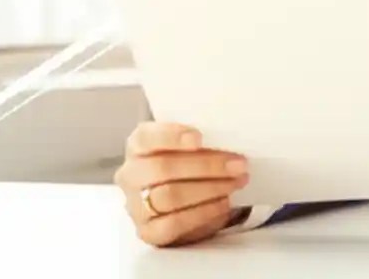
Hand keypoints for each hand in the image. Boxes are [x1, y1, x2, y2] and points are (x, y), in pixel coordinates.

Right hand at [114, 122, 250, 246]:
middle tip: (238, 164)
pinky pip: (175, 223)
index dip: (171, 136)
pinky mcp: (148, 231)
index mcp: (138, 146)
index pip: (146, 137)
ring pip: (170, 196)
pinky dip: (205, 211)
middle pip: (162, 168)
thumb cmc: (188, 167)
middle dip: (206, 165)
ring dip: (211, 188)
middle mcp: (131, 174)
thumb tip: (228, 141)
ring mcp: (136, 205)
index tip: (199, 138)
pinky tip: (224, 203)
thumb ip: (200, 142)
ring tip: (236, 181)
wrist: (184, 204)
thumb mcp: (190, 149)